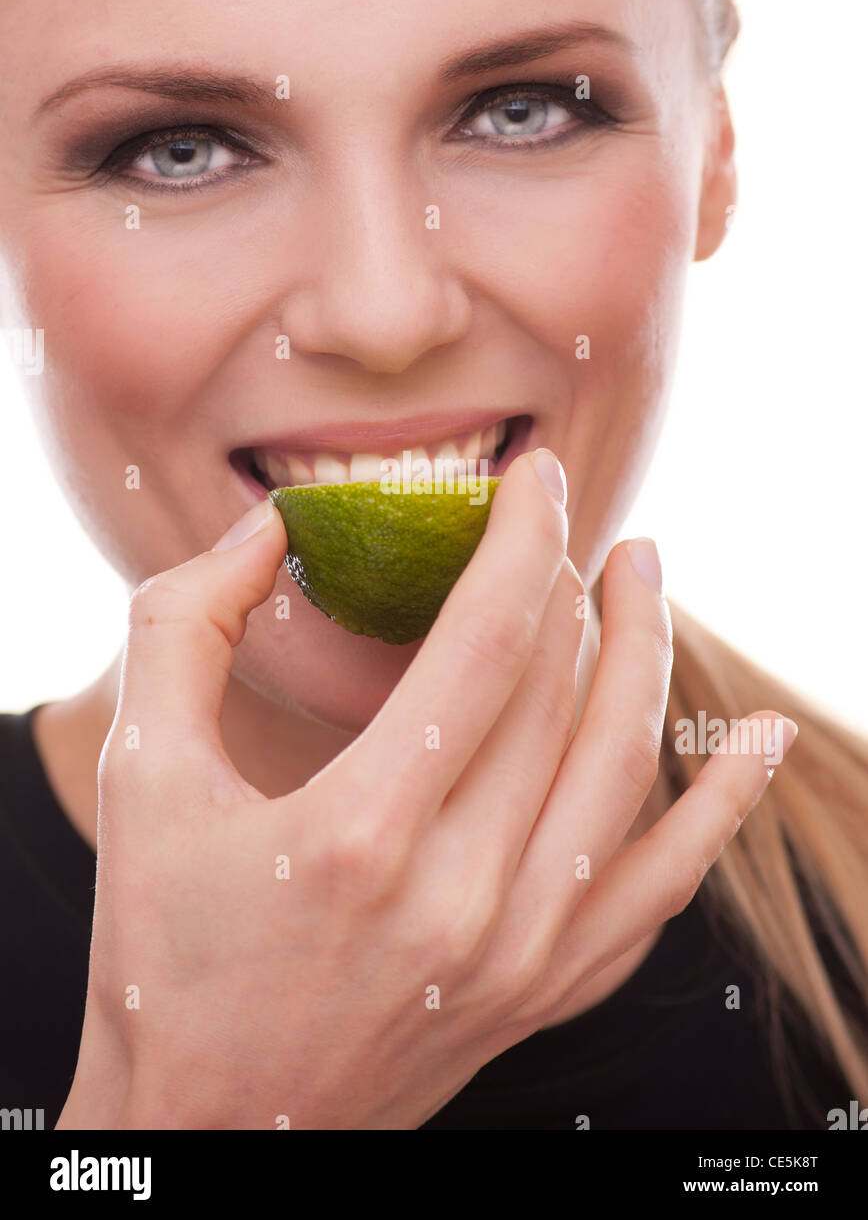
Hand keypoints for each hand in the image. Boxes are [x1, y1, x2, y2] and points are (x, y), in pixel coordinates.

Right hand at [57, 450, 793, 1128]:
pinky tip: (757, 736)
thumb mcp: (140, 777)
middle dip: (569, 582)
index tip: (531, 474)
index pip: (487, 644)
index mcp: (359, 835)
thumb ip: (188, 627)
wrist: (214, 1130)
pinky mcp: (546, 993)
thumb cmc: (160, 954)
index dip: (520, 539)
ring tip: (643, 573)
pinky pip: (664, 885)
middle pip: (562, 694)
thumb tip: (271, 529)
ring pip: (625, 770)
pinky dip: (720, 805)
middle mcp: (462, 898)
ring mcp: (520, 956)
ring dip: (646, 653)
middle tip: (558, 522)